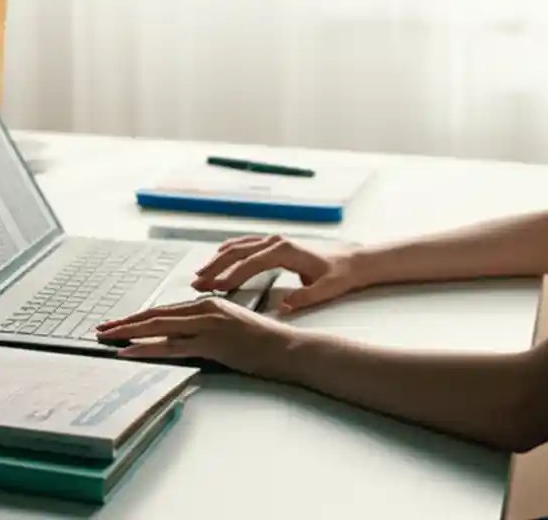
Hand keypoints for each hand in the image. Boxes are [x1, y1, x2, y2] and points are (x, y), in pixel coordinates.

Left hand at [94, 296, 299, 376]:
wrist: (287, 348)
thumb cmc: (262, 342)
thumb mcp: (230, 327)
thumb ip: (206, 328)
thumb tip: (181, 337)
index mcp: (208, 304)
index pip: (165, 310)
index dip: (139, 317)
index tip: (119, 322)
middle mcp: (204, 309)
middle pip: (156, 315)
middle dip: (126, 322)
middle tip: (102, 327)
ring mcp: (207, 325)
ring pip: (158, 327)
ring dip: (128, 332)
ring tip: (106, 337)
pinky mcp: (211, 342)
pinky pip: (171, 346)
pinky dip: (146, 348)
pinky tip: (128, 351)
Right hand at [190, 235, 371, 313]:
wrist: (351, 261)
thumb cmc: (339, 275)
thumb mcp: (326, 289)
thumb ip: (305, 297)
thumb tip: (285, 306)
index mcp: (285, 251)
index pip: (251, 263)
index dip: (232, 275)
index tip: (216, 288)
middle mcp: (275, 241)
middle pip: (237, 252)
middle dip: (215, 267)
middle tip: (196, 283)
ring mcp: (272, 240)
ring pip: (236, 247)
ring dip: (216, 260)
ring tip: (199, 275)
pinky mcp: (272, 243)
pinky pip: (243, 245)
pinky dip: (226, 253)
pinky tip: (215, 262)